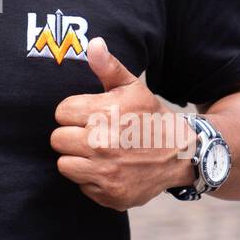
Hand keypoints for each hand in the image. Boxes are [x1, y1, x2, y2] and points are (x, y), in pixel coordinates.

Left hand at [50, 37, 194, 210]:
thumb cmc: (150, 117)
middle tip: (90, 135)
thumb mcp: (132, 87)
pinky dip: (91, 180)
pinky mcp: (111, 195)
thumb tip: (93, 44)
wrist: (182, 154)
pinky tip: (109, 169)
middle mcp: (102, 145)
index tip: (87, 115)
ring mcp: (107, 173)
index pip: (61, 112)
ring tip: (96, 152)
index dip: (72, 113)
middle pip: (57, 140)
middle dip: (70, 136)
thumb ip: (108, 67)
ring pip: (64, 165)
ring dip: (76, 159)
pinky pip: (82, 187)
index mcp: (104, 115)